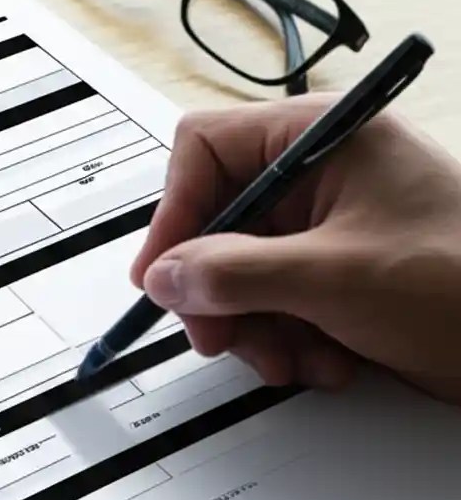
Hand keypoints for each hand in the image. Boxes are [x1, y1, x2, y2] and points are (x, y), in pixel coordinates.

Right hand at [132, 94, 460, 402]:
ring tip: (292, 358)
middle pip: (215, 225)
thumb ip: (234, 273)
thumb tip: (166, 276)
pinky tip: (323, 361)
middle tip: (217, 334)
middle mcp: (319, 177)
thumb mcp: (334, 278)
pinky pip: (273, 305)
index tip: (164, 271)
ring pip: (238, 275)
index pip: (205, 151)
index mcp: (322, 138)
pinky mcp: (336, 277)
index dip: (175, 212)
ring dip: (255, 329)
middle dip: (218, 291)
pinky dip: (285, 341)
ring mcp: (327, 229)